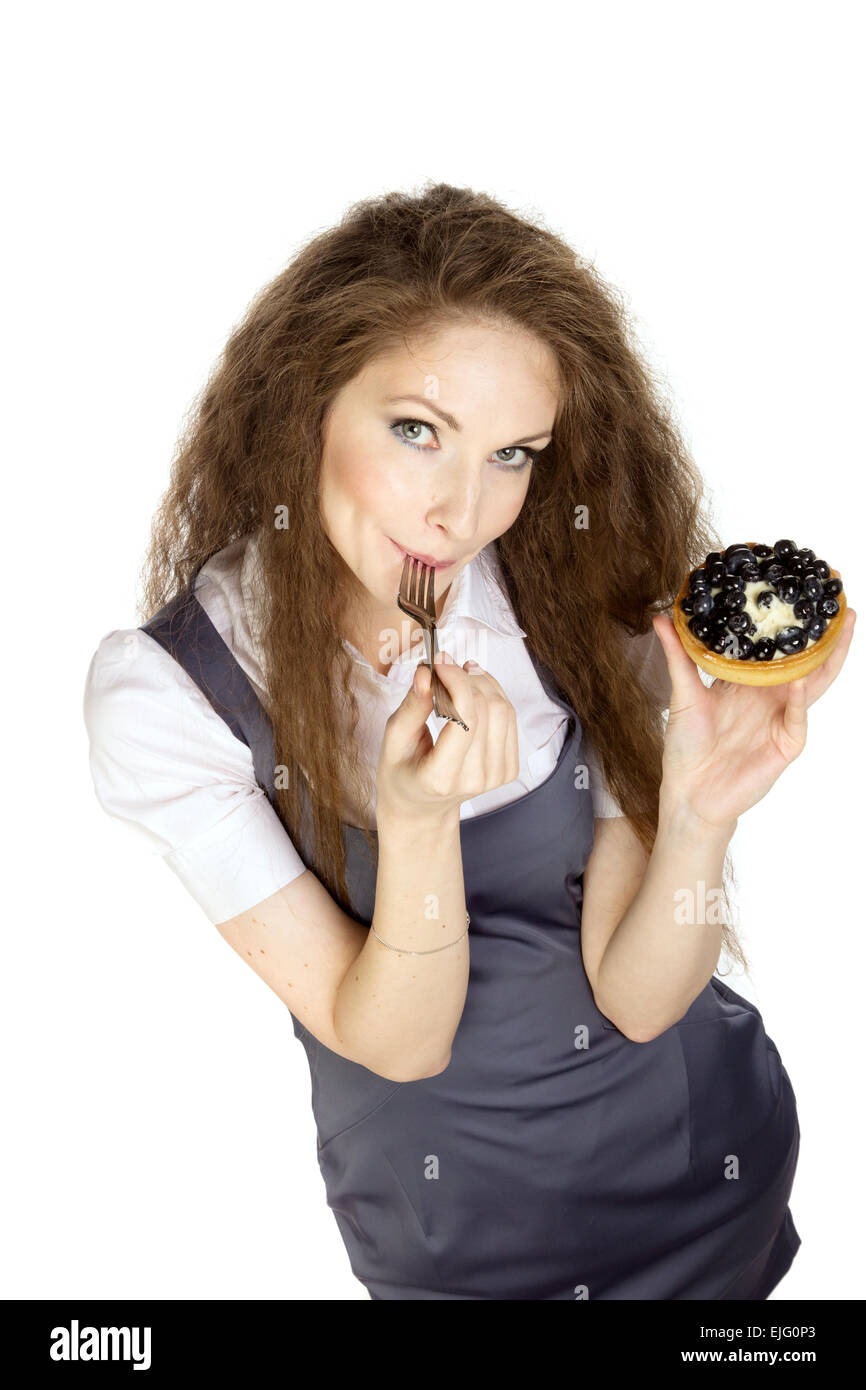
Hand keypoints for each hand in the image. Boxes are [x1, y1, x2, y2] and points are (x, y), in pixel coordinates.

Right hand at [376, 650, 519, 823]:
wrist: (421, 806)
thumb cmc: (403, 771)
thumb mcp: (394, 739)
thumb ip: (412, 705)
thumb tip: (428, 672)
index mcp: (441, 777)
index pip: (465, 719)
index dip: (456, 681)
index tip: (439, 661)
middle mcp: (475, 779)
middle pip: (488, 709)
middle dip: (466, 678)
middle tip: (445, 669)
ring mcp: (496, 777)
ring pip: (503, 709)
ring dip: (481, 684)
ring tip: (459, 678)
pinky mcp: (509, 770)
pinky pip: (510, 719)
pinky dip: (493, 697)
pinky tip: (473, 694)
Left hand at [651, 606, 856, 831]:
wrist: (688, 794)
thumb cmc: (687, 748)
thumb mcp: (683, 694)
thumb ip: (678, 655)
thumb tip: (662, 616)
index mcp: (749, 682)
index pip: (775, 646)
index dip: (788, 619)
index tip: (798, 585)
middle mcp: (770, 696)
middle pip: (805, 659)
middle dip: (823, 630)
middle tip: (837, 594)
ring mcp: (782, 719)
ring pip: (815, 684)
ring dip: (830, 657)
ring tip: (841, 627)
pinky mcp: (785, 745)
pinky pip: (798, 720)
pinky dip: (800, 700)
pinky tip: (802, 680)